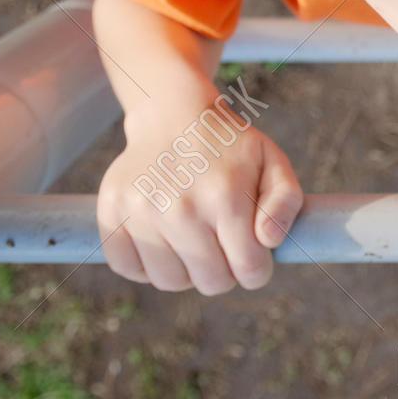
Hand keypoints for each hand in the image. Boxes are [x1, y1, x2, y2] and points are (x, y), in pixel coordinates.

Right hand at [95, 94, 302, 293]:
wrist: (173, 116)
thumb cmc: (230, 148)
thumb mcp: (273, 163)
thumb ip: (285, 203)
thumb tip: (267, 240)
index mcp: (226, 196)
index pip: (249, 271)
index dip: (257, 270)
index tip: (253, 256)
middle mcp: (180, 207)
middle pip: (211, 282)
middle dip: (225, 271)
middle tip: (223, 245)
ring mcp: (141, 212)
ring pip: (170, 282)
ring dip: (186, 271)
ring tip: (193, 240)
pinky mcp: (111, 213)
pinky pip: (129, 268)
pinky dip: (147, 265)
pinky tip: (163, 240)